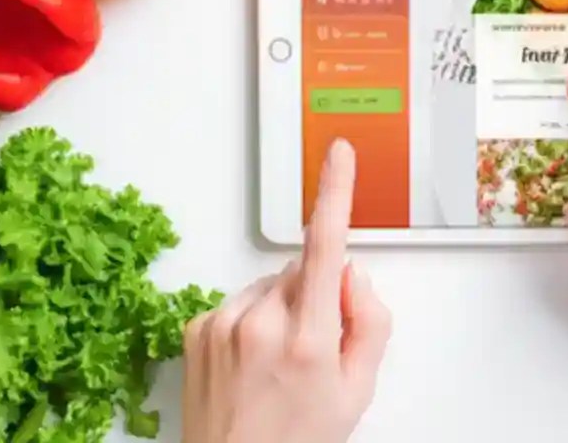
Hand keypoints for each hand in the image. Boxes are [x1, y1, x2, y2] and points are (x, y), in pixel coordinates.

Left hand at [183, 140, 390, 442]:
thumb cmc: (297, 441)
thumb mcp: (358, 390)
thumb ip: (370, 322)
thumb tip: (352, 276)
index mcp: (309, 338)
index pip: (327, 246)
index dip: (335, 192)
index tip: (339, 154)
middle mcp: (261, 324)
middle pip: (304, 270)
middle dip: (319, 292)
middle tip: (318, 347)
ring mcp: (223, 324)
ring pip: (272, 286)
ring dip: (283, 309)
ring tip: (279, 364)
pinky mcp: (197, 327)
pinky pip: (240, 302)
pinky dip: (252, 321)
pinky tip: (252, 362)